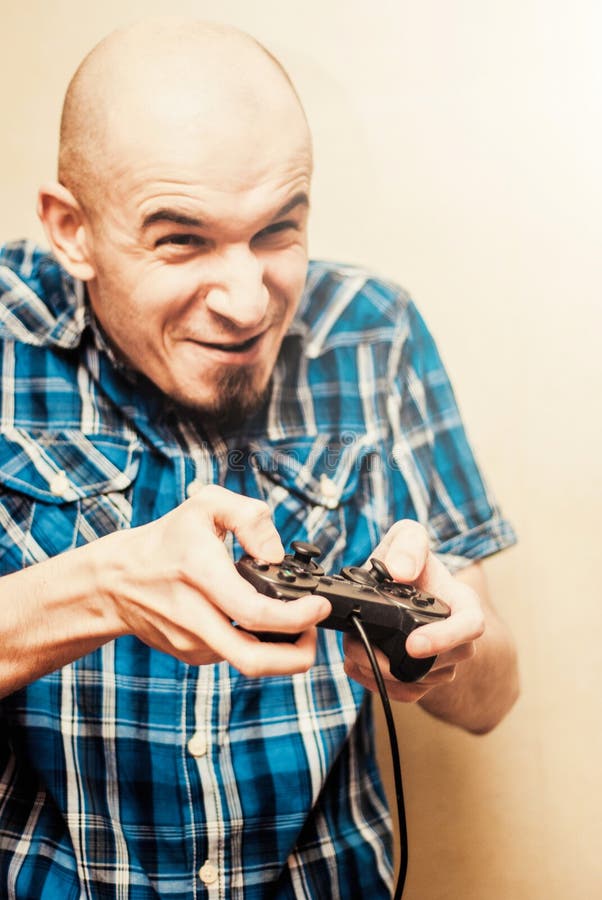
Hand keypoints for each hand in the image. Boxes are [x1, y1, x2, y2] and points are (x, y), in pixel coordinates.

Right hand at [100, 485, 330, 676]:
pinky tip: (258, 622)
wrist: (116, 580)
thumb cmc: (167, 540)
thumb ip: (249, 517)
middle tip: (314, 634)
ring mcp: (192, 641)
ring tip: (293, 624)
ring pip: (248, 660)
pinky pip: (233, 655)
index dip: (297, 618)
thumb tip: (275, 552)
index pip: (255, 612)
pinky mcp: (192, 655)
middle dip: (297, 656)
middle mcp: (196, 615)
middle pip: (254, 659)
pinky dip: (255, 643)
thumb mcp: (206, 505)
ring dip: (280, 650)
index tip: (319, 607)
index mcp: (201, 574)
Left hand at [343, 520, 484, 702]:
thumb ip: (408, 544)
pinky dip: (374, 683)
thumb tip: (400, 572)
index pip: (472, 626)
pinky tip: (354, 664)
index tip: (413, 644)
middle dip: (394, 660)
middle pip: (439, 664)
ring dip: (377, 670)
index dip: (445, 638)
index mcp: (463, 603)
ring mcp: (442, 663)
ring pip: (417, 682)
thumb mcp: (408, 537)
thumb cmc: (409, 561)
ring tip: (349, 648)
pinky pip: (405, 694)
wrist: (404, 585)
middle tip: (354, 644)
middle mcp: (458, 638)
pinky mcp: (422, 679)